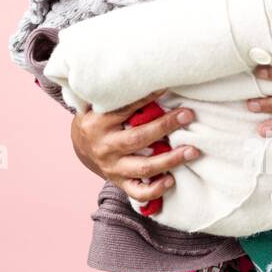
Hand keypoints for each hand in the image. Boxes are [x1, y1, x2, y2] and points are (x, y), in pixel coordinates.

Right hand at [70, 94, 201, 203]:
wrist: (80, 147)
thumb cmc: (97, 119)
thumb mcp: (97, 105)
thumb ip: (116, 97)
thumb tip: (146, 79)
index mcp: (97, 124)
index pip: (124, 109)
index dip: (146, 98)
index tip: (167, 88)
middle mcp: (104, 147)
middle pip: (138, 138)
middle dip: (165, 126)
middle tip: (187, 115)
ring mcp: (112, 167)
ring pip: (143, 167)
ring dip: (170, 160)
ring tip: (192, 151)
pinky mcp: (119, 182)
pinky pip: (138, 192)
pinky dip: (155, 189)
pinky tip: (171, 180)